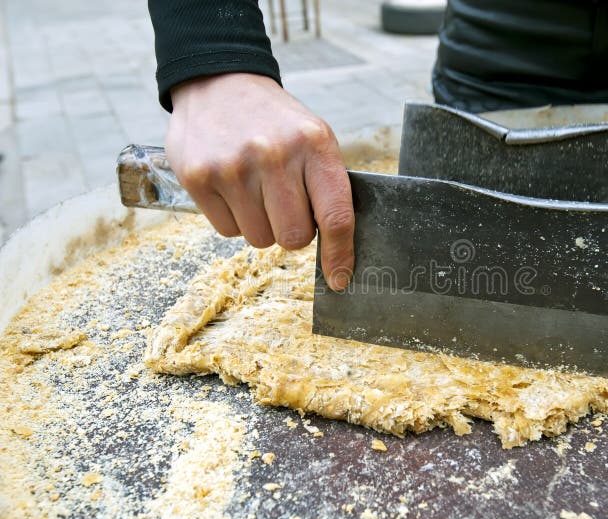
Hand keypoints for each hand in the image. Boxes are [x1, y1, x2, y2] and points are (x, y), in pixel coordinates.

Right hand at [166, 73, 353, 289]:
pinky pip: (227, 232)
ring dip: (261, 224)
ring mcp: (233, 168)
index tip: (341, 278)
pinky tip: (232, 187)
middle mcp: (274, 155)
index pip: (335, 216)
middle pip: (295, 238)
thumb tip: (341, 249)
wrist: (219, 83)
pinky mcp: (198, 178)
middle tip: (285, 203)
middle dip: (293, 231)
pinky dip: (233, 218)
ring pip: (260, 240)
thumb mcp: (314, 138)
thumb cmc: (276, 122)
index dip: (340, 254)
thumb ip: (328, 187)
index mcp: (314, 145)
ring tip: (256, 188)